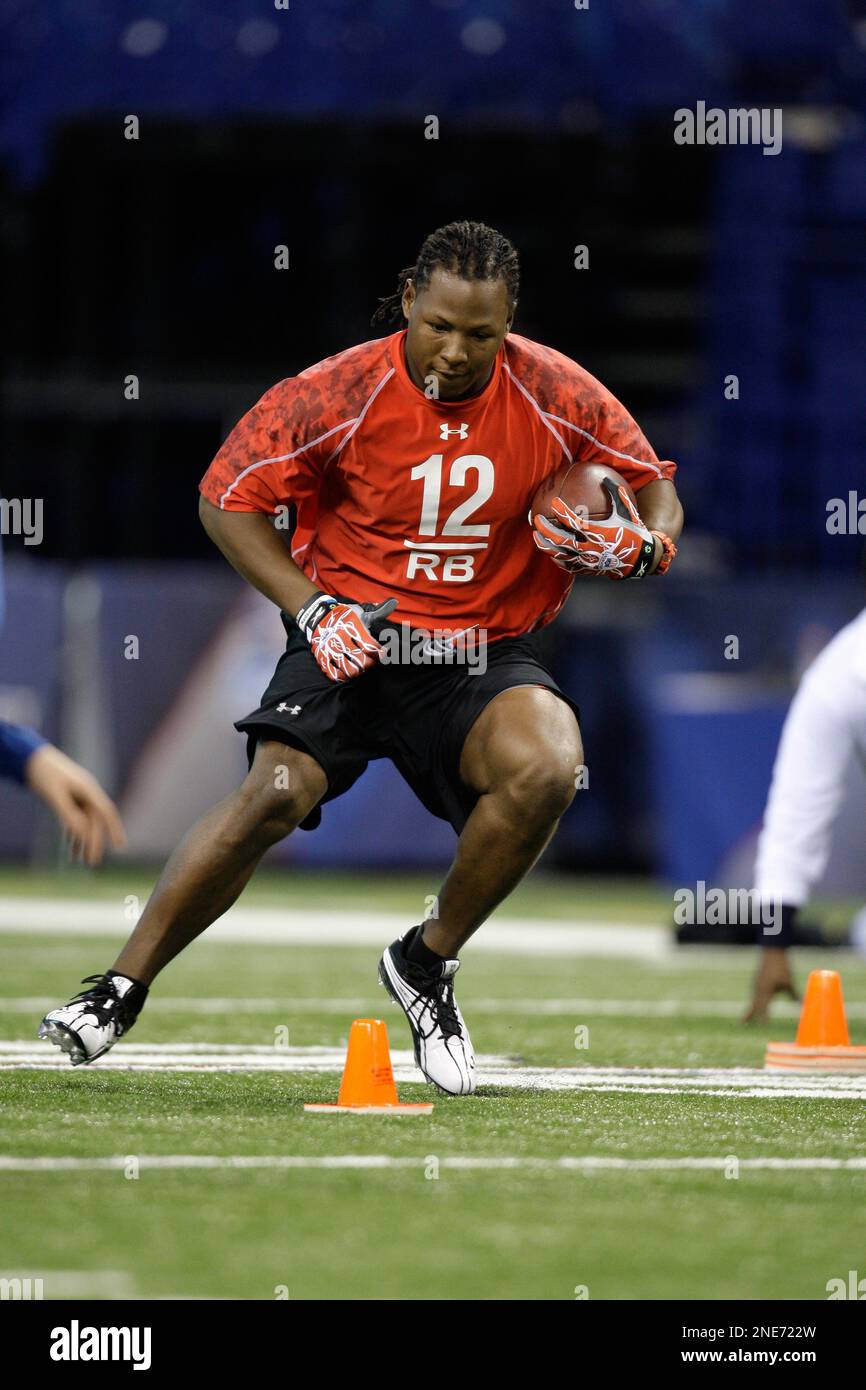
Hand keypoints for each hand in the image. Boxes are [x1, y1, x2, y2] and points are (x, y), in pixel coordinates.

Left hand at [25, 744, 126, 865]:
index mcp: (89, 789)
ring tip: (81, 861)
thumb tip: (82, 833)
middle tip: (92, 863)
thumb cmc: (45, 774)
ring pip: (86, 824)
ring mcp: (78, 797)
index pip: (107, 812)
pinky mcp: (69, 801)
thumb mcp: (55, 795)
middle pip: (95, 822)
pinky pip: (75, 821)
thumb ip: (69, 814)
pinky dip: (73, 836)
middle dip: (95, 843)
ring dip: (84, 842)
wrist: (31, 759)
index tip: (120, 845)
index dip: (115, 829)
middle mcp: (87, 794)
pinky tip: (71, 850)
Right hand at [296, 591, 397, 681]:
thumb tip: (395, 603)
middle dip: (370, 663)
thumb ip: (378, 612)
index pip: (371, 647)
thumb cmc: (344, 615)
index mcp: (352, 627)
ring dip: (358, 671)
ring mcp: (330, 649)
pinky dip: (344, 676)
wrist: (317, 616)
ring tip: (360, 667)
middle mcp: (341, 638)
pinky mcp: (322, 657)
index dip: (380, 653)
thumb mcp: (360, 612)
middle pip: (362, 661)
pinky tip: (348, 672)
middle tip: (371, 661)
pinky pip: (335, 674)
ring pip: (350, 670)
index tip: (383, 653)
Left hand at [533, 477, 656, 578]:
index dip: (562, 512)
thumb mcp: (626, 510)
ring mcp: (587, 560)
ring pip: (560, 554)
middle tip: (537, 519)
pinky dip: (557, 558)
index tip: (554, 502)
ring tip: (536, 536)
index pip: (574, 521)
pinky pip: (567, 565)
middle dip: (546, 529)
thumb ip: (615, 493)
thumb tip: (604, 476)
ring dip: (546, 545)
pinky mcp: (587, 569)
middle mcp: (590, 547)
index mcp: (598, 532)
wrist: (640, 558)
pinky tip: (551, 552)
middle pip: (560, 539)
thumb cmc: (632, 531)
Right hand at [742, 948, 798, 1022]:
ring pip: (753, 999)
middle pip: (754, 1005)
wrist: (772, 951)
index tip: (764, 1025)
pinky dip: (752, 1002)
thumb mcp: (789, 982)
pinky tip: (752, 1006)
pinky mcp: (756, 981)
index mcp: (766, 990)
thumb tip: (804, 1004)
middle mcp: (758, 988)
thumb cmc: (782, 967)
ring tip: (745, 1020)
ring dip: (750, 1009)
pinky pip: (753, 995)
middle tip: (744, 1024)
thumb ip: (794, 995)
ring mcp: (756, 984)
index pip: (764, 1007)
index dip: (763, 1017)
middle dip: (750, 1015)